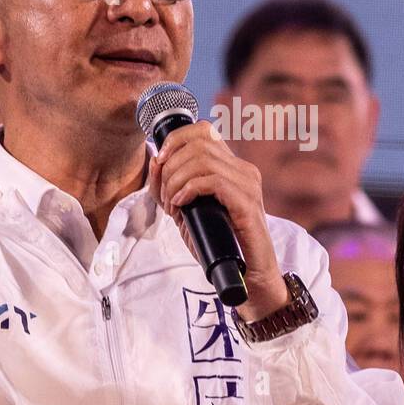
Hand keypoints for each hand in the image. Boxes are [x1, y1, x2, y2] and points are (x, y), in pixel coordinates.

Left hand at [147, 122, 288, 321]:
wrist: (248, 275)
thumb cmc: (219, 244)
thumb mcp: (187, 211)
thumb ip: (171, 187)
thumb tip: (155, 158)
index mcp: (232, 167)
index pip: (205, 129)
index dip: (177, 139)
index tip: (160, 161)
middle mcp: (243, 170)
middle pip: (199, 144)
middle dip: (171, 167)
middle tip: (165, 196)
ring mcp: (248, 184)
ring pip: (203, 160)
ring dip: (177, 181)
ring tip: (173, 205)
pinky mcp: (247, 203)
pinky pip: (212, 181)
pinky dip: (188, 190)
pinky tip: (181, 206)